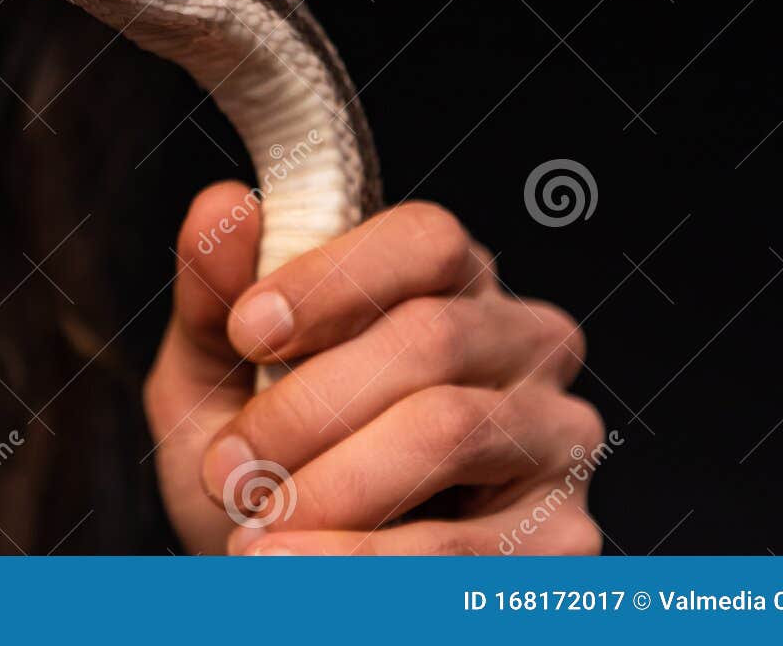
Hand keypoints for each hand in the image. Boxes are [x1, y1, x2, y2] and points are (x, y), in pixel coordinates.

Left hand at [144, 181, 606, 554]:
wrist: (283, 572)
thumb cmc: (263, 454)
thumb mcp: (219, 373)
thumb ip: (217, 294)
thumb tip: (220, 206)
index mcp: (450, 279)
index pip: (424, 239)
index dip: (332, 279)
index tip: (247, 331)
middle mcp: (524, 343)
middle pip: (431, 338)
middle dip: (309, 407)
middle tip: (229, 465)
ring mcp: (556, 438)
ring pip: (450, 432)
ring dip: (333, 489)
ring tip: (251, 536)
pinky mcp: (565, 539)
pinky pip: (465, 551)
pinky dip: (364, 566)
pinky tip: (297, 575)